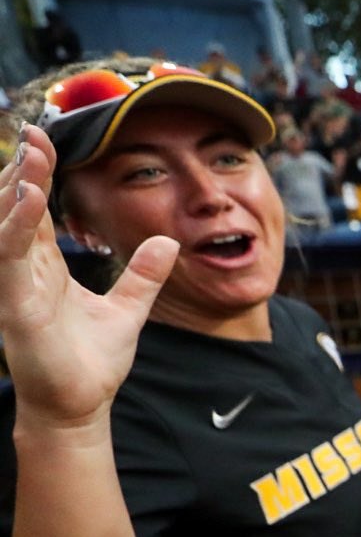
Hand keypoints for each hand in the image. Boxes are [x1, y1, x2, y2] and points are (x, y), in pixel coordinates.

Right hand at [0, 125, 176, 430]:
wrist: (82, 406)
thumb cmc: (93, 362)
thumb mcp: (129, 309)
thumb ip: (145, 275)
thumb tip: (169, 241)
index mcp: (44, 267)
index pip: (35, 211)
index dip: (39, 176)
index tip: (46, 140)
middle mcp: (23, 271)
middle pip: (14, 208)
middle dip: (23, 168)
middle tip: (34, 130)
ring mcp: (14, 286)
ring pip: (7, 225)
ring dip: (17, 187)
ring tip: (32, 151)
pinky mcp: (15, 306)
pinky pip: (10, 258)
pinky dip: (17, 226)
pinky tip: (29, 199)